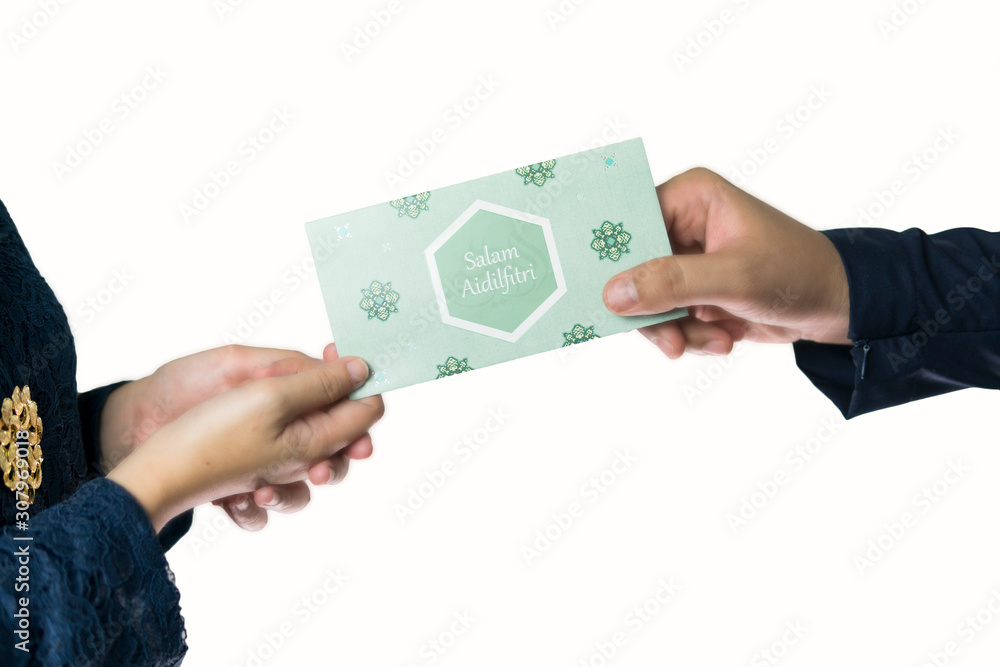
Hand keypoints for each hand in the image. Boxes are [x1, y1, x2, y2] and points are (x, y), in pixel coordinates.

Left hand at [107, 356, 384, 531]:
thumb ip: (299, 370)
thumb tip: (354, 365)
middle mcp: (278, 432)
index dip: (357, 423)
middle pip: (330, 454)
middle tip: (321, 470)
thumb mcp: (242, 366)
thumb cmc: (181, 385)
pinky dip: (253, 510)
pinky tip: (237, 499)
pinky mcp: (234, 493)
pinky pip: (261, 513)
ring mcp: (258, 465)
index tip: (362, 439)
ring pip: (301, 489)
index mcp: (287, 395)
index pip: (341, 409)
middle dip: (333, 465)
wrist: (126, 425)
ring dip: (291, 492)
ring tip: (264, 488)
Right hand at [602, 168, 850, 356]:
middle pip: (632, 269)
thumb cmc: (797, 273)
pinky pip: (667, 319)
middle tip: (672, 341)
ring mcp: (686, 260)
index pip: (630, 222)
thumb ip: (672, 283)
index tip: (606, 297)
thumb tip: (612, 294)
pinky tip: (722, 338)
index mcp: (689, 197)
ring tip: (715, 340)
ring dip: (677, 330)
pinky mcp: (693, 291)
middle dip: (654, 310)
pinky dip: (690, 337)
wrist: (838, 306)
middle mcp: (682, 223)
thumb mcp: (734, 277)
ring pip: (647, 302)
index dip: (615, 259)